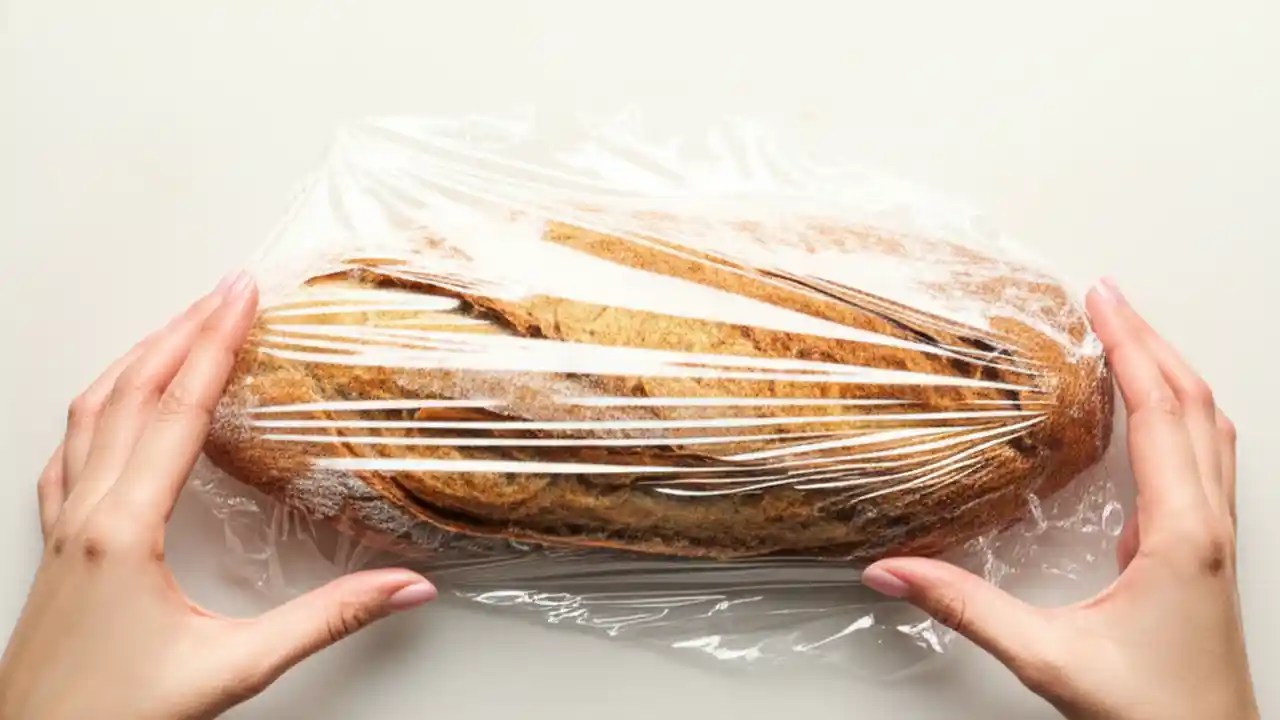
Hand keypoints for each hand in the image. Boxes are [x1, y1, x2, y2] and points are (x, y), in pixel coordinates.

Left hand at [0, 273, 436, 719]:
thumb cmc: (117, 716)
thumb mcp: (234, 667)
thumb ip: (325, 621)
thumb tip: (402, 586)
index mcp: (126, 530)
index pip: (179, 411)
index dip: (215, 345)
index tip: (241, 296)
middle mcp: (87, 514)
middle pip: (131, 393)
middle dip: (181, 330)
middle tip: (224, 289)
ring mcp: (63, 526)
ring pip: (90, 414)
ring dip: (137, 359)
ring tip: (178, 325)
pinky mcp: (57, 546)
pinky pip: (70, 453)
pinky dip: (99, 409)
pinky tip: (111, 408)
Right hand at [862, 279, 1257, 718]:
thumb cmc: (1154, 713)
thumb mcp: (1049, 657)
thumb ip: (966, 609)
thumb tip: (896, 570)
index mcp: (1181, 533)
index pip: (1162, 412)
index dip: (1131, 347)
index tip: (1101, 300)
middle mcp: (1208, 525)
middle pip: (1196, 404)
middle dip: (1152, 340)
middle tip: (1108, 296)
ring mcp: (1212, 538)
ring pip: (1210, 430)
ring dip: (1172, 374)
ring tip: (1130, 338)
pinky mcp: (1203, 554)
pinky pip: (1203, 461)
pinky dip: (1178, 418)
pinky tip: (1146, 426)